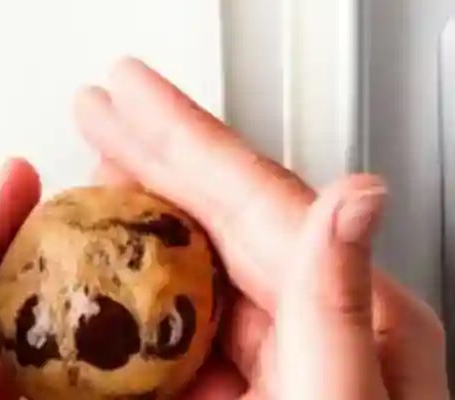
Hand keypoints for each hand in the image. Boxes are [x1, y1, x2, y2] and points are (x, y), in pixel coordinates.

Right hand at [74, 58, 448, 398]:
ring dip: (141, 223)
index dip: (182, 131)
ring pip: (197, 273)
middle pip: (219, 218)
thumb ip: (336, 303)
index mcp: (359, 316)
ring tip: (95, 178)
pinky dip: (140, 304)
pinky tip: (111, 291)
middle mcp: (325, 329)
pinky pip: (187, 338)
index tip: (127, 83)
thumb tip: (355, 192)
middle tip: (98, 109)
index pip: (253, 194)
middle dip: (153, 156)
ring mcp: (290, 369)